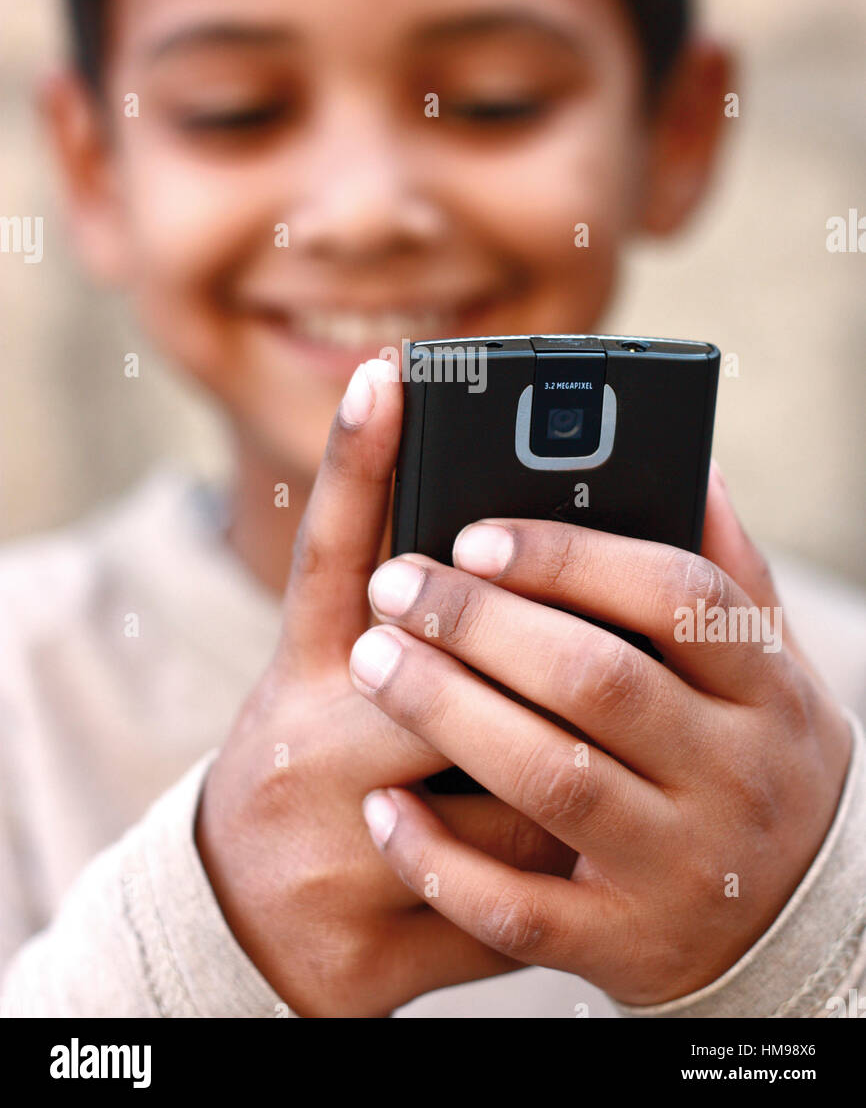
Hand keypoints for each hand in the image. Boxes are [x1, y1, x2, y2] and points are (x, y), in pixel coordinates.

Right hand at [196, 359, 569, 1017]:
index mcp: (295, 675)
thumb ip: (398, 613)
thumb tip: (514, 549)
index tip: (394, 371)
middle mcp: (301, 753)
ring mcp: (331, 855)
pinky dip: (562, 864)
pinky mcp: (372, 949)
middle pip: (443, 678)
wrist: (241, 927)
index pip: (330, 552)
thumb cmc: (308, 772)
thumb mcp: (326, 679)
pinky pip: (515, 895)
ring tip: (596, 756)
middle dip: (538, 660)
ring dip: (568, 772)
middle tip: (598, 634)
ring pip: (509, 796)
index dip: (358, 460)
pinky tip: (577, 851)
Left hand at [350, 464, 851, 1004]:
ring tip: (373, 661)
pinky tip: (384, 810)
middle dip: (483, 626)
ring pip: (552, 782)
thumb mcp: (772, 668)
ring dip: (450, 714)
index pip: (677, 599)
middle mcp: (733, 778)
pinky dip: (443, 859)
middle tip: (395, 585)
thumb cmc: (758, 759)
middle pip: (599, 681)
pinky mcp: (624, 947)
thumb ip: (728, 572)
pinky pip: (520, 910)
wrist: (797, 926)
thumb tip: (693, 464)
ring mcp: (678, 868)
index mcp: (767, 691)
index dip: (571, 559)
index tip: (476, 535)